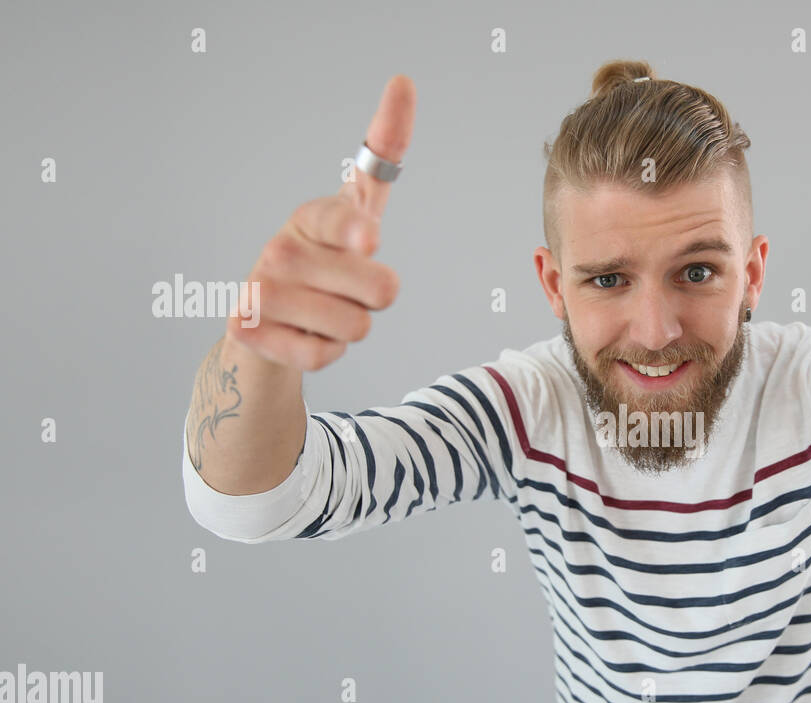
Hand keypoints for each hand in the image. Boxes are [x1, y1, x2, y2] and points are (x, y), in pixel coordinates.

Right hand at [226, 75, 416, 370]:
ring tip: (323, 312)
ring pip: (356, 328)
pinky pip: (323, 355)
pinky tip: (303, 335)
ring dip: (351, 329)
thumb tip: (402, 80)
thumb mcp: (357, 209)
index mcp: (312, 218)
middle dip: (378, 298)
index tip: (369, 236)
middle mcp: (281, 247)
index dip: (355, 231)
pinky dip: (324, 352)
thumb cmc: (325, 260)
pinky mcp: (248, 330)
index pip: (339, 218)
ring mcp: (261, 289)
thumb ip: (382, 151)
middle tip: (352, 290)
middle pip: (379, 289)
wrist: (264, 321)